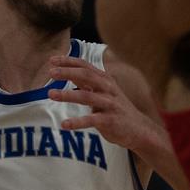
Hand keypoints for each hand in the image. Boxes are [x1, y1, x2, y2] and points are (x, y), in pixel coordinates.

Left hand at [47, 57, 165, 157]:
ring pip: (87, 96)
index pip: (85, 66)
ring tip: (50, 94)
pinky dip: (77, 122)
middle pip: (86, 76)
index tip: (52, 60)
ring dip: (67, 95)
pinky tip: (64, 124)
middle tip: (50, 72)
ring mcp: (110, 104)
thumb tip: (68, 72)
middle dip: (67, 72)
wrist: (139, 129)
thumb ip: (87, 83)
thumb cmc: (116, 109)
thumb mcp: (103, 92)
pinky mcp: (110, 121)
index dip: (68, 61)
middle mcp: (108, 89)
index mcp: (105, 80)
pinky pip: (91, 120)